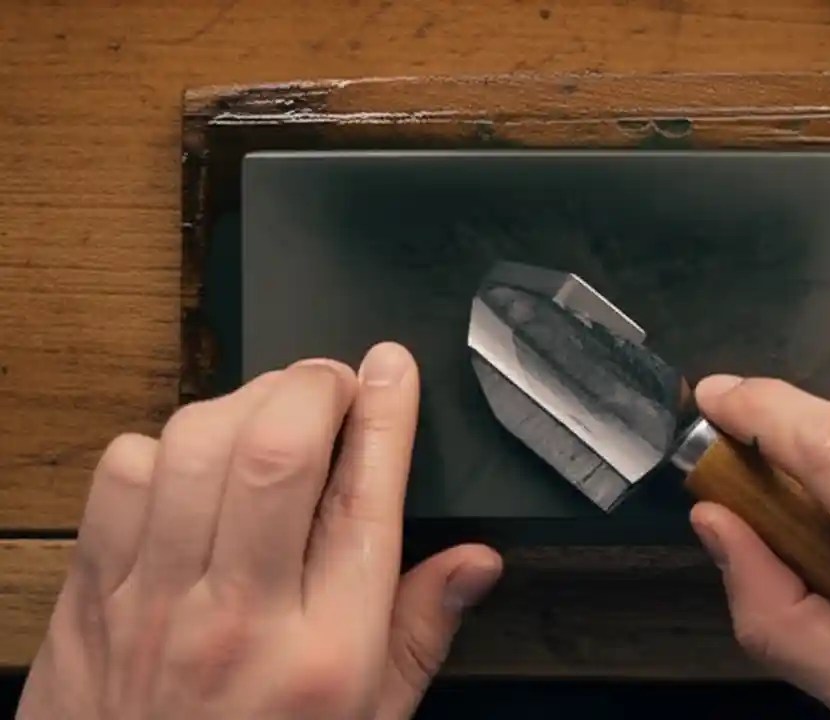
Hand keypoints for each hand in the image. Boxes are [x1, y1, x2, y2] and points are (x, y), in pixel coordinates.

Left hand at [18, 342, 502, 719]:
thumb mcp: (372, 717)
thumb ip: (423, 632)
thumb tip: (476, 560)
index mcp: (329, 651)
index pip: (365, 499)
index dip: (386, 414)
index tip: (394, 369)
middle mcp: (243, 617)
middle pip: (279, 451)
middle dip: (314, 386)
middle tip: (333, 383)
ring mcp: (156, 602)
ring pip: (196, 446)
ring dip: (242, 402)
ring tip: (269, 412)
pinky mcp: (92, 594)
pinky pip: (121, 474)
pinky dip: (163, 443)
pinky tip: (194, 464)